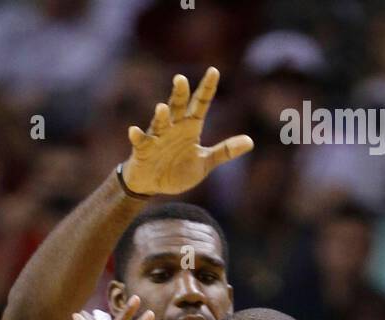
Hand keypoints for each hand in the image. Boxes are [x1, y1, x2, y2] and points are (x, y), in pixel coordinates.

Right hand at [121, 67, 252, 197]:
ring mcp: (158, 138)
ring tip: (161, 107)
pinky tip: (133, 131)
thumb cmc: (177, 170)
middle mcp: (174, 128)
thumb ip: (225, 151)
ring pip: (159, 122)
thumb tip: (250, 142)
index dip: (207, 88)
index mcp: (191, 128)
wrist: (153, 184)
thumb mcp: (205, 163)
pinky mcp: (143, 150)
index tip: (214, 70)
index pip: (201, 104)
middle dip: (179, 94)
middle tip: (180, 79)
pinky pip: (140, 142)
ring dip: (160, 115)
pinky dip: (137, 136)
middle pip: (178, 106)